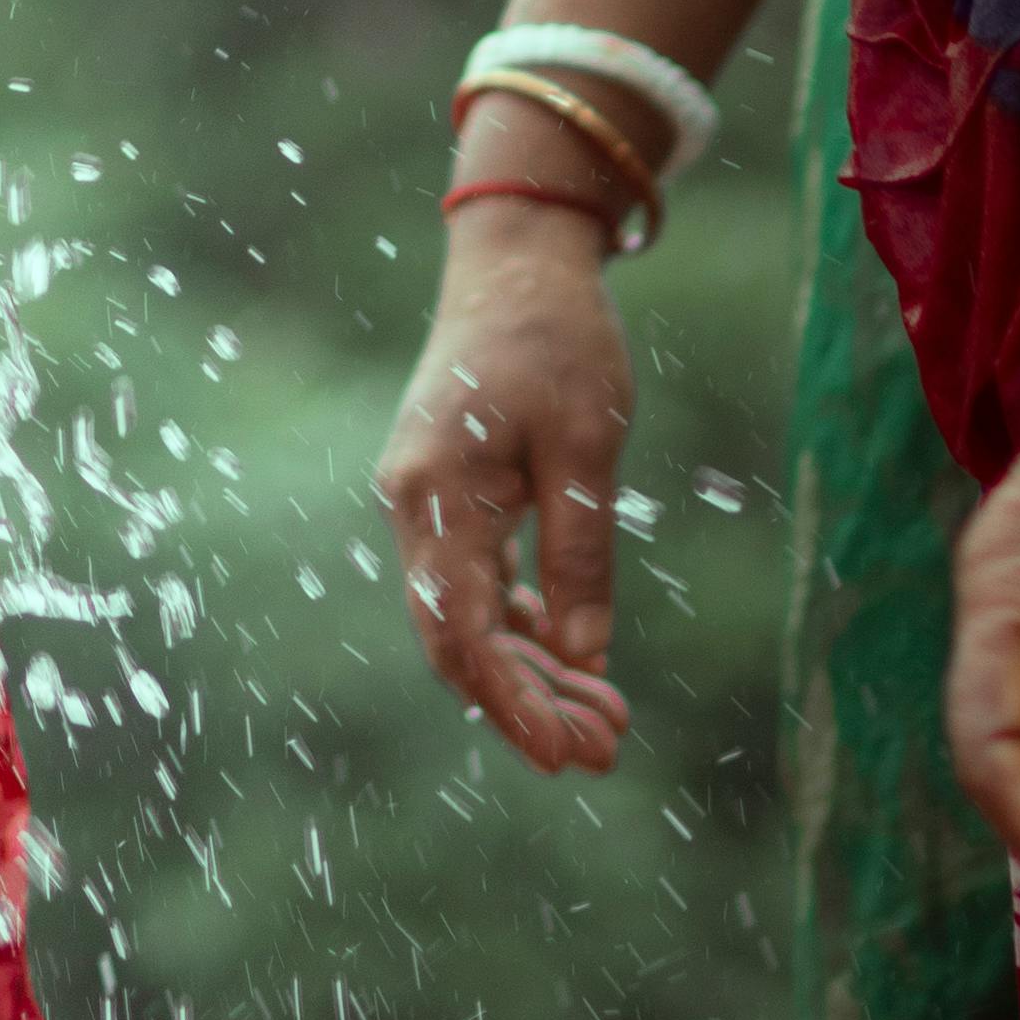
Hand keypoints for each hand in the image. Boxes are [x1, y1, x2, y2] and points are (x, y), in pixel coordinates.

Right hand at [375, 201, 634, 778]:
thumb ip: (580, 555)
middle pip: (459, 641)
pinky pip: (471, 583)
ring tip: (604, 714)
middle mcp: (412, 510)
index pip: (463, 635)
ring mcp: (422, 506)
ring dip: (529, 671)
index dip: (512, 705)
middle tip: (607, 748)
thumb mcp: (588, 449)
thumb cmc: (557, 341)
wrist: (513, 263)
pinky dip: (519, 625)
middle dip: (529, 702)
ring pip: (467, 619)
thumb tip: (584, 659)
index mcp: (437, 498)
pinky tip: (569, 651)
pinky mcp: (444, 498)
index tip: (568, 756)